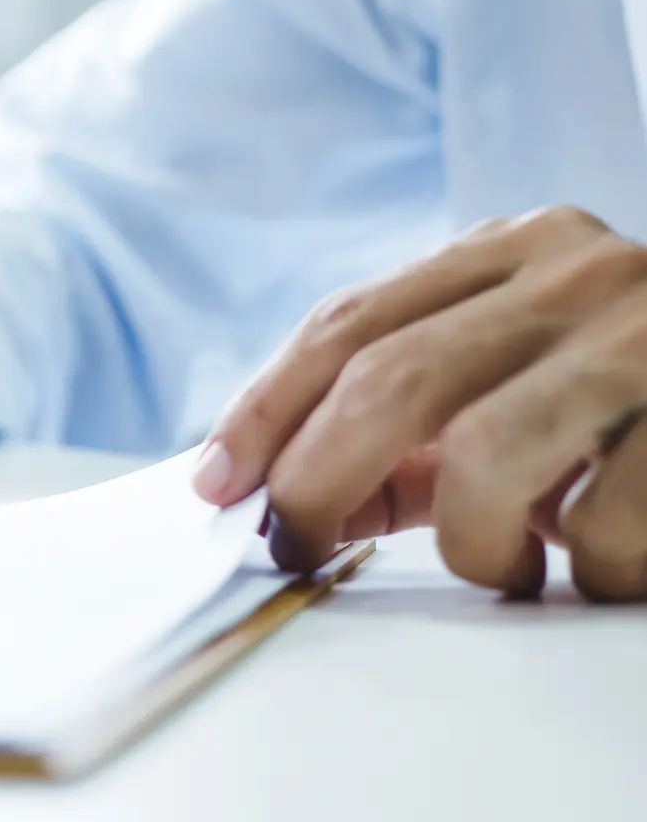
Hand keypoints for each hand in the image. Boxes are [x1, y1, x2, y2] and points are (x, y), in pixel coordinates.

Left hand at [193, 206, 646, 599]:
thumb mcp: (531, 374)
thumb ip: (418, 424)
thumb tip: (285, 497)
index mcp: (519, 249)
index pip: (349, 324)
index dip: (266, 410)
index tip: (215, 487)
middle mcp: (584, 273)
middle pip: (393, 382)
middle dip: (318, 483)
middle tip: (296, 552)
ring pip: (488, 461)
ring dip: (473, 544)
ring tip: (506, 566)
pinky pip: (606, 528)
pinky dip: (587, 572)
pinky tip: (605, 565)